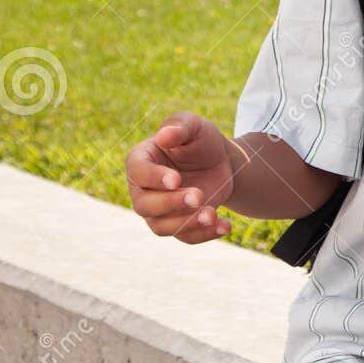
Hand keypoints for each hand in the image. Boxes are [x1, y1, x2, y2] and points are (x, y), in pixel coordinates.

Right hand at [125, 111, 236, 242]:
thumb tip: (164, 135)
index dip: (154, 178)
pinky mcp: (179, 223)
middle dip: (171, 203)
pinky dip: (205, 234)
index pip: (138, 172)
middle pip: (145, 205)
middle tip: (198, 196)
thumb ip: (179, 127)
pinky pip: (186, 237)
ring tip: (212, 215)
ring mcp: (158, 210)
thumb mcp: (194, 125)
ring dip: (186, 224)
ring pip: (162, 227)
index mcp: (140, 160)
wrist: (221, 161)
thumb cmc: (199, 139)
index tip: (176, 179)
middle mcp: (142, 189)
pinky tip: (225, 225)